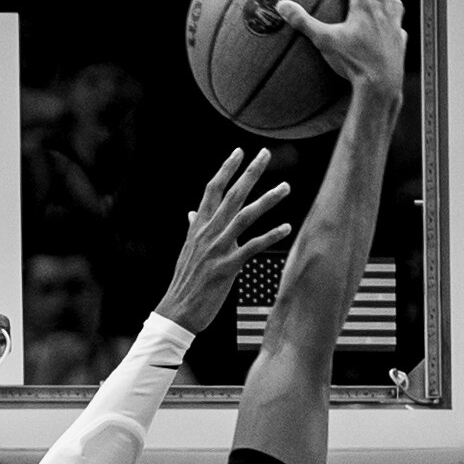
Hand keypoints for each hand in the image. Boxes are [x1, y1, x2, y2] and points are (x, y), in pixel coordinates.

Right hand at [156, 146, 295, 334]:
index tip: (239, 152)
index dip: (226, 169)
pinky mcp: (228, 267)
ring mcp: (218, 249)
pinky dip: (270, 236)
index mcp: (197, 227)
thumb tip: (191, 213)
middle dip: (250, 173)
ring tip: (285, 187)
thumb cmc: (185, 283)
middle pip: (232, 195)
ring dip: (267, 200)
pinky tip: (286, 228)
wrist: (177, 311)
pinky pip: (253, 247)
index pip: (212, 190)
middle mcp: (208, 233)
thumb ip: (193, 229)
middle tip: (265, 154)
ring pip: (245, 216)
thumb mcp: (186, 251)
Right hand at [271, 0, 406, 107]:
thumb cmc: (353, 64)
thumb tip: (282, 6)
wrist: (381, 86)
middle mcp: (382, 9)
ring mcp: (394, 23)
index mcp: (363, 6)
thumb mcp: (324, 42)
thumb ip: (303, 23)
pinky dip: (392, 14)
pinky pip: (398, 21)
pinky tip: (389, 19)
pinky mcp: (399, 39)